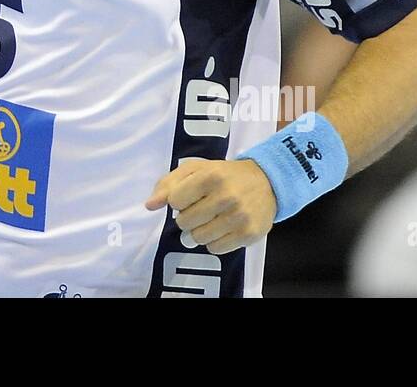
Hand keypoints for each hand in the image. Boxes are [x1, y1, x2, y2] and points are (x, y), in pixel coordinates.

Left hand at [144, 158, 276, 255]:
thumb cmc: (225, 174)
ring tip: (210, 219)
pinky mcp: (249, 234)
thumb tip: (150, 205)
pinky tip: (222, 228)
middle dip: (187, 217)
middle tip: (200, 209)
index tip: (189, 196)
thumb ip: (168, 184)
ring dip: (199, 231)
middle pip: (185, 222)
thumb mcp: (196, 169)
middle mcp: (226, 196)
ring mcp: (239, 217)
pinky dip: (214, 241)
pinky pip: (216, 249)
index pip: (175, 201)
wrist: (267, 181)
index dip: (178, 201)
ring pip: (199, 238)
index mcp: (210, 176)